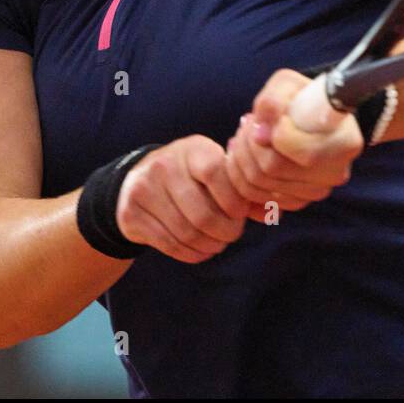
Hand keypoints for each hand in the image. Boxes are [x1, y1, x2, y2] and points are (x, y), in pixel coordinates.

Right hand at [116, 136, 250, 263]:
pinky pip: (169, 244)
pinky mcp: (132, 213)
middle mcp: (164, 165)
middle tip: (232, 234)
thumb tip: (272, 213)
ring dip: (209, 245)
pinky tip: (200, 250)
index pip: (215, 174)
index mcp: (192, 149)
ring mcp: (144, 189)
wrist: (137, 179)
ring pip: (186, 233)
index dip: (233, 201)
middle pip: (202, 213)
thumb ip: (242, 190)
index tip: (241, 213)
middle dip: (225, 231)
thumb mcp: (214, 170)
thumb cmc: (190, 176)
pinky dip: (191, 253)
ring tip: (217, 243)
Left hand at [225, 69, 364, 218]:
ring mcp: (317, 192)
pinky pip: (259, 201)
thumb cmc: (303, 98)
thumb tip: (259, 133)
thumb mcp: (288, 84)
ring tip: (244, 139)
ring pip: (259, 187)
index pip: (287, 144)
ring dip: (240, 160)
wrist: (316, 117)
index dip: (265, 130)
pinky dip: (243, 180)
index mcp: (343, 142)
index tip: (262, 117)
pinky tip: (247, 158)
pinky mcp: (299, 202)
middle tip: (245, 126)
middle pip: (269, 168)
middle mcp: (334, 173)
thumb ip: (272, 101)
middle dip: (246, 144)